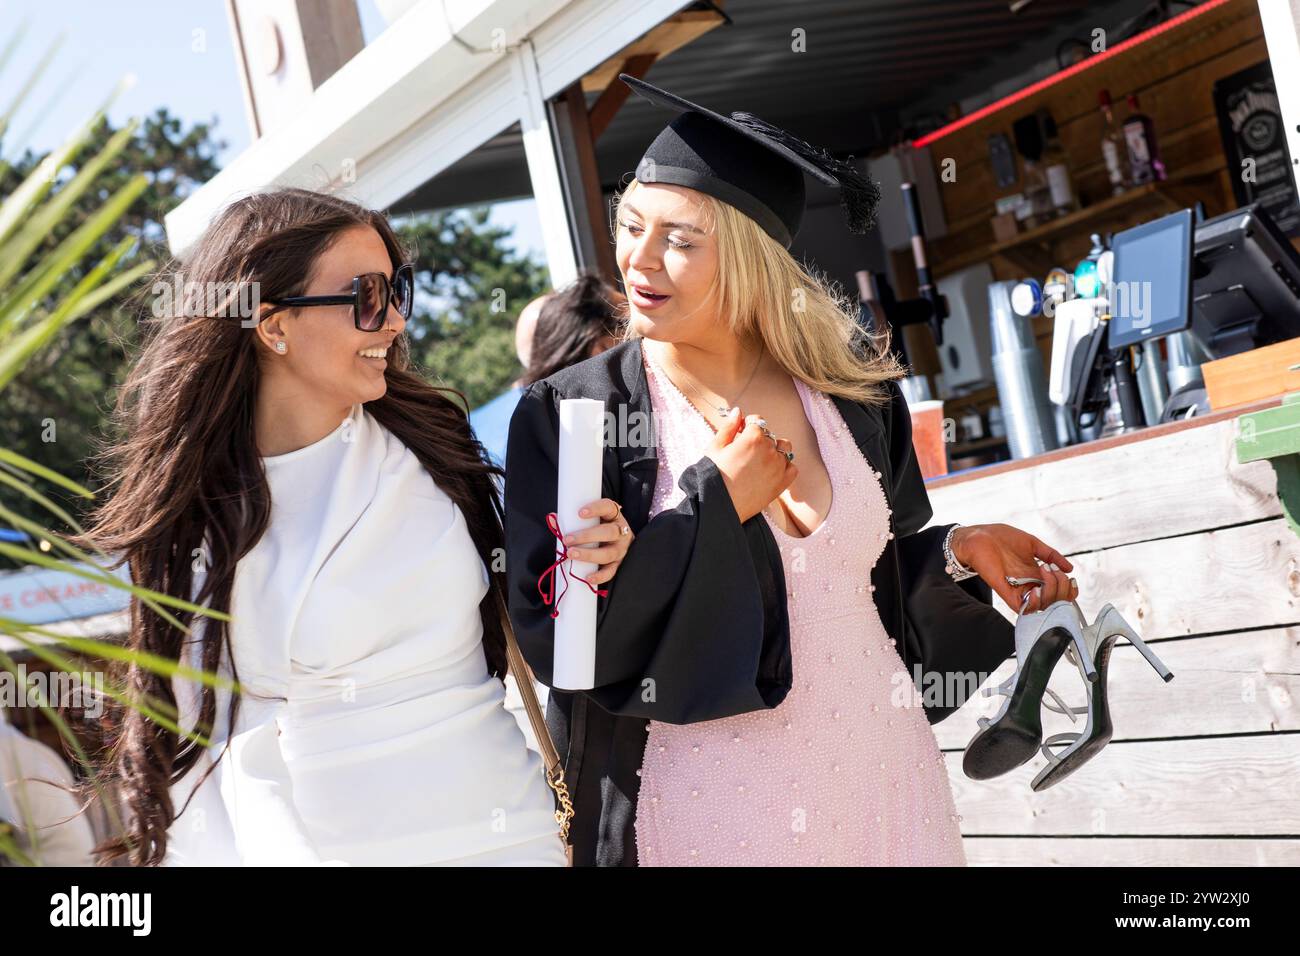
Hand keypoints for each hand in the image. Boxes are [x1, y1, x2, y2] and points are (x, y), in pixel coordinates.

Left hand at [562, 498, 635, 586]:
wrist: (618, 542)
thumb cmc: (599, 528)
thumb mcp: (591, 520)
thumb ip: (573, 519)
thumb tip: (552, 518)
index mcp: (614, 516)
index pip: (608, 507)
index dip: (596, 509)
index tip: (580, 513)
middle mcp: (621, 532)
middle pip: (608, 532)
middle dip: (586, 536)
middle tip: (567, 540)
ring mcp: (621, 549)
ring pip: (608, 553)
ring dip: (588, 555)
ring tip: (571, 554)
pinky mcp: (618, 564)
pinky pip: (611, 571)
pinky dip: (600, 576)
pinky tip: (587, 577)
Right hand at [705, 407, 796, 522]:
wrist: (720, 505)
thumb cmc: (714, 476)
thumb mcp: (715, 447)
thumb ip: (729, 427)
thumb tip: (738, 412)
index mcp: (753, 437)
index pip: (756, 421)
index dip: (746, 427)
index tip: (740, 435)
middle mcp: (769, 449)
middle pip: (769, 435)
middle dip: (759, 439)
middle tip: (745, 452)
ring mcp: (778, 466)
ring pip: (785, 448)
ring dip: (775, 449)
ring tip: (760, 460)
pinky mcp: (782, 482)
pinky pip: (792, 468)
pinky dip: (784, 467)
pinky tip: (771, 471)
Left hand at [951, 523, 1077, 613]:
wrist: (978, 536)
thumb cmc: (1001, 538)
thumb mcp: (1032, 544)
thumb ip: (1051, 555)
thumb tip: (1069, 568)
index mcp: (1036, 574)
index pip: (1059, 592)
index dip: (1068, 590)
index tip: (1069, 577)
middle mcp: (1029, 584)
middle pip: (1054, 601)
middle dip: (1061, 588)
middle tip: (1053, 571)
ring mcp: (1018, 589)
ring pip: (1042, 606)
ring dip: (1050, 593)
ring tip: (1045, 574)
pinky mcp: (1005, 591)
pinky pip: (1022, 608)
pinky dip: (1034, 603)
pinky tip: (1036, 589)